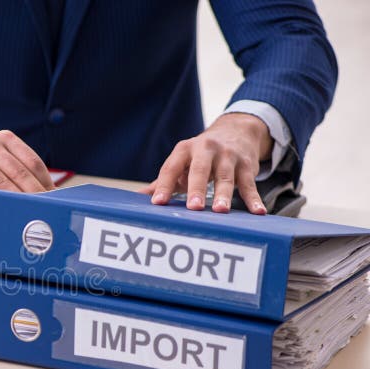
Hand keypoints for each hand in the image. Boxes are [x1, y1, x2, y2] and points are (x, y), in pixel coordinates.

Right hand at [0, 130, 52, 217]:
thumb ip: (25, 178)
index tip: (54, 201)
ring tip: (27, 214)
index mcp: (4, 139)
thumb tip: (53, 196)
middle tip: (44, 211)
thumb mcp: (4, 173)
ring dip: (15, 200)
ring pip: (0, 181)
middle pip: (19, 172)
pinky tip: (0, 209)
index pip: (32, 162)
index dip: (45, 183)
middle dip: (33, 194)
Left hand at [140, 113, 273, 214]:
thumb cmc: (201, 155)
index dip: (164, 185)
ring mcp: (228, 156)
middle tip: (193, 208)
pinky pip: (250, 183)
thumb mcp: (182, 162)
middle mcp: (206, 149)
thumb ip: (163, 180)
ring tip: (220, 211)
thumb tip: (137, 197)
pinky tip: (257, 212)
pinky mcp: (246, 164)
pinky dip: (253, 198)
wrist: (236, 130)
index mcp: (184, 150)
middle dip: (196, 188)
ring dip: (224, 194)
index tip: (158, 203)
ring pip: (226, 177)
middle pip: (200, 170)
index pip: (171, 168)